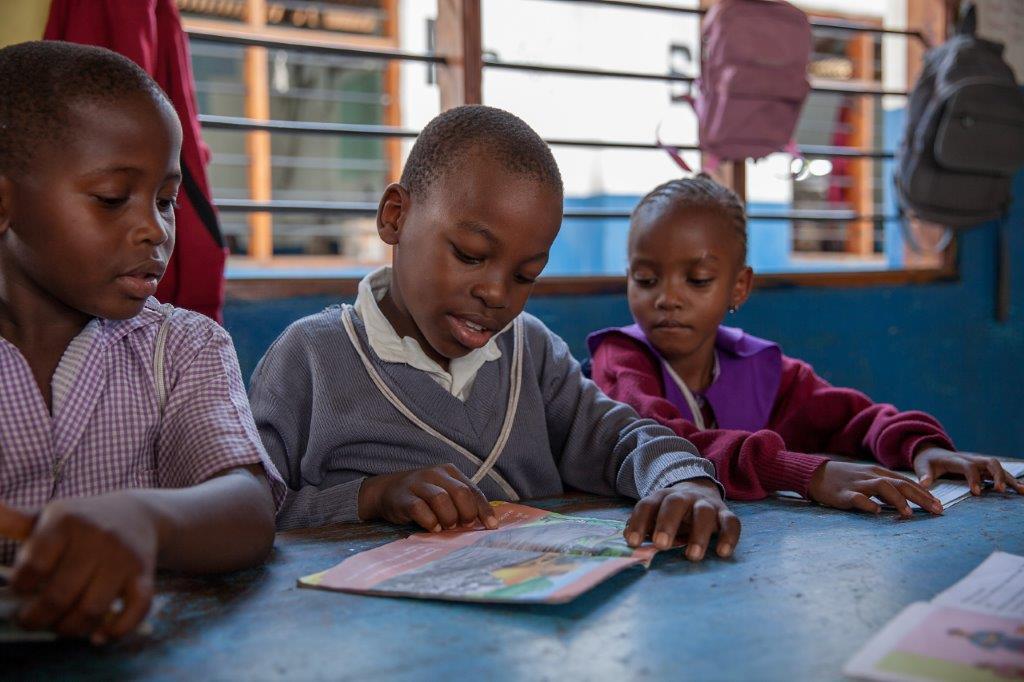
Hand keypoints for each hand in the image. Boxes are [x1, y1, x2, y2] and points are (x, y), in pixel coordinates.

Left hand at [0, 495, 157, 644]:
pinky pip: (135, 609)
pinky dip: (117, 630)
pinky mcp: (145, 574)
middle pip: (59, 596)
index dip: (20, 587)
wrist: (137, 514)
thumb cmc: (83, 521)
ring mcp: (123, 557)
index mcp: (66, 521)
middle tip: (32, 620)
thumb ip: (14, 520)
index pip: (33, 568)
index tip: (22, 589)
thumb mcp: (50, 515)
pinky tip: (99, 636)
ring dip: (71, 628)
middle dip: (38, 618)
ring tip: (60, 626)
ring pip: (92, 610)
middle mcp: (97, 537)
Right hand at [358, 464, 498, 531]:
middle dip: (466, 513)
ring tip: (446, 526)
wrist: (386, 491)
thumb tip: (485, 522)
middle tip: (462, 525)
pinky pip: (420, 509)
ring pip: (441, 499)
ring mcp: (418, 483)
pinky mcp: (403, 497)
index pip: (473, 490)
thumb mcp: (444, 493)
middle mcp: (435, 474)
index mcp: (449, 472)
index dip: (484, 510)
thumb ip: (461, 503)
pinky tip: (432, 527)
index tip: (492, 527)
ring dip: (448, 517)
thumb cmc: (422, 496)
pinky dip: (430, 521)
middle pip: (460, 492)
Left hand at [624, 478, 739, 561]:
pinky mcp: (725, 513)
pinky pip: (731, 522)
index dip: (639, 522)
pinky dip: (729, 536)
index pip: (647, 505)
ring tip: (692, 556)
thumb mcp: (655, 516)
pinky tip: (722, 553)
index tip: (633, 542)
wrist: (698, 491)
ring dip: (698, 534)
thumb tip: (631, 540)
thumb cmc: (671, 514)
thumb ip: (643, 527)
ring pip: (703, 513)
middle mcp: (683, 497)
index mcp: (661, 497)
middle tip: (661, 544)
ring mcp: (705, 504)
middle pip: (674, 504)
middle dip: (667, 523)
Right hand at [808, 462, 942, 516]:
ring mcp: (856, 484)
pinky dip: (867, 504)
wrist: (814, 474)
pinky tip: (876, 512)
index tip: (939, 505)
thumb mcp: (866, 479)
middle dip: (920, 497)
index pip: (906, 481)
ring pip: (881, 487)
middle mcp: (870, 476)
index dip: (924, 493)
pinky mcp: (842, 494)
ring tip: (909, 514)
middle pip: (900, 483)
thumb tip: (906, 500)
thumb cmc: (843, 480)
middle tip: (937, 510)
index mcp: (877, 472)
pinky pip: (856, 498)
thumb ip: (884, 488)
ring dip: (897, 500)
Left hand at [914, 448, 1023, 495]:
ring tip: (1022, 491)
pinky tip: (1021, 490)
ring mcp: (979, 463)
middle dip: (997, 475)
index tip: (976, 493)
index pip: (968, 467)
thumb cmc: (927, 461)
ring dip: (1010, 478)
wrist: (932, 451)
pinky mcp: (983, 469)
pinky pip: (999, 473)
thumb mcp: (922, 466)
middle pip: (989, 463)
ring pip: (998, 468)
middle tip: (1001, 490)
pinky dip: (1011, 480)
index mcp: (956, 460)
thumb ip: (924, 474)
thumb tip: (924, 484)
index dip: (973, 478)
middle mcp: (971, 459)